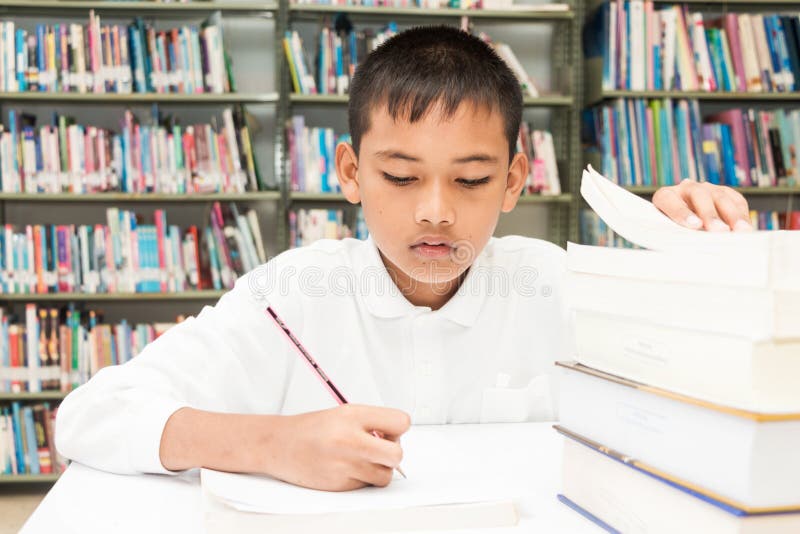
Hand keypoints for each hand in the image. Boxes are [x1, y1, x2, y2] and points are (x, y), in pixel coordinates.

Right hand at [267, 404, 410, 490]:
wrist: (278, 445)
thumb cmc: (312, 428)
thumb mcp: (343, 414)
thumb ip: (372, 423)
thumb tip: (395, 438)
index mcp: (353, 415)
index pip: (400, 422)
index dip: (398, 429)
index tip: (388, 432)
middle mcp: (350, 439)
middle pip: (397, 454)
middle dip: (393, 454)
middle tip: (379, 449)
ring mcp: (344, 465)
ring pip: (385, 475)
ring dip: (378, 469)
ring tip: (361, 460)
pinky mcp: (339, 485)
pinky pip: (366, 486)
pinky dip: (361, 479)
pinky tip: (344, 468)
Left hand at [652, 180, 751, 231]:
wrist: (686, 218)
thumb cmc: (674, 230)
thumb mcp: (670, 232)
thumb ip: (677, 236)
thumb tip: (691, 249)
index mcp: (665, 197)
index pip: (669, 200)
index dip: (681, 212)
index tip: (694, 226)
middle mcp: (686, 188)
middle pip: (699, 196)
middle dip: (710, 214)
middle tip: (718, 230)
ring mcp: (707, 189)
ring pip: (720, 197)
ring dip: (732, 215)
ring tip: (740, 231)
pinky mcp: (725, 193)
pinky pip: (736, 201)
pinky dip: (742, 215)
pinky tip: (746, 228)